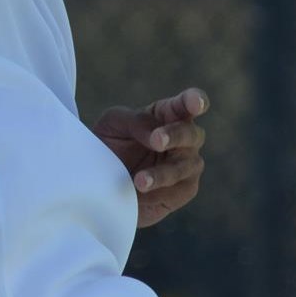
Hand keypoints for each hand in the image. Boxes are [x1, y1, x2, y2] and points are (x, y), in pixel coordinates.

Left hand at [91, 87, 210, 227]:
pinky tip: (139, 195)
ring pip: (187, 166)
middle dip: (175, 135)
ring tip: (139, 181)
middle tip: (157, 140)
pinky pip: (178, 191)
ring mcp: (187, 164)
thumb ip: (136, 121)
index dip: (195, 100)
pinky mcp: (184, 190)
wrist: (100, 183)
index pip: (188, 103)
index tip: (195, 104)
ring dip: (163, 173)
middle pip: (192, 134)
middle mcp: (183, 138)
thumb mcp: (114, 124)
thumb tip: (156, 135)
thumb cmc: (110, 145)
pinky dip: (158, 192)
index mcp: (168, 114)